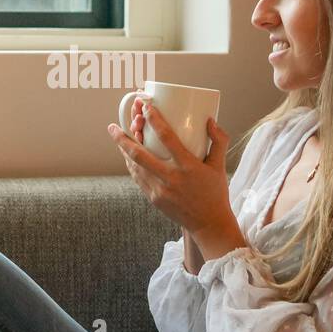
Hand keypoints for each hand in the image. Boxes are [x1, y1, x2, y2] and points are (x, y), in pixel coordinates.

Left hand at [106, 101, 234, 237]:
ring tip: (117, 137)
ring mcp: (160, 190)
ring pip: (134, 167)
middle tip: (113, 126)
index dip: (154, 120)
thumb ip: (218, 142)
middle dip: (123, 138)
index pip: (167, 137)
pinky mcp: (153, 198)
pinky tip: (127, 156)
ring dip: (124, 151)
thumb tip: (210, 121)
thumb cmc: (215, 193)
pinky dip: (131, 165)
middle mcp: (171, 178)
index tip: (146, 107)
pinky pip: (138, 178)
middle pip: (139, 154)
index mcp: (188, 167)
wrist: (208, 224)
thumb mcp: (220, 166)